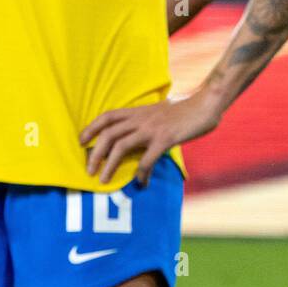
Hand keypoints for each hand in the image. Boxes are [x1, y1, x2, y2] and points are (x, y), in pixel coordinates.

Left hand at [80, 89, 222, 185]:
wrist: (206, 103)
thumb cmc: (185, 110)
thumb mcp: (160, 113)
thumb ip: (147, 123)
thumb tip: (138, 139)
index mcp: (139, 111)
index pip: (108, 116)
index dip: (91, 128)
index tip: (81, 141)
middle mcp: (142, 118)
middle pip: (109, 133)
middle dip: (95, 152)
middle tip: (88, 169)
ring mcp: (153, 128)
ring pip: (121, 146)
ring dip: (109, 164)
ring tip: (103, 179)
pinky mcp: (166, 139)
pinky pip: (147, 158)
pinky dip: (141, 172)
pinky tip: (142, 182)